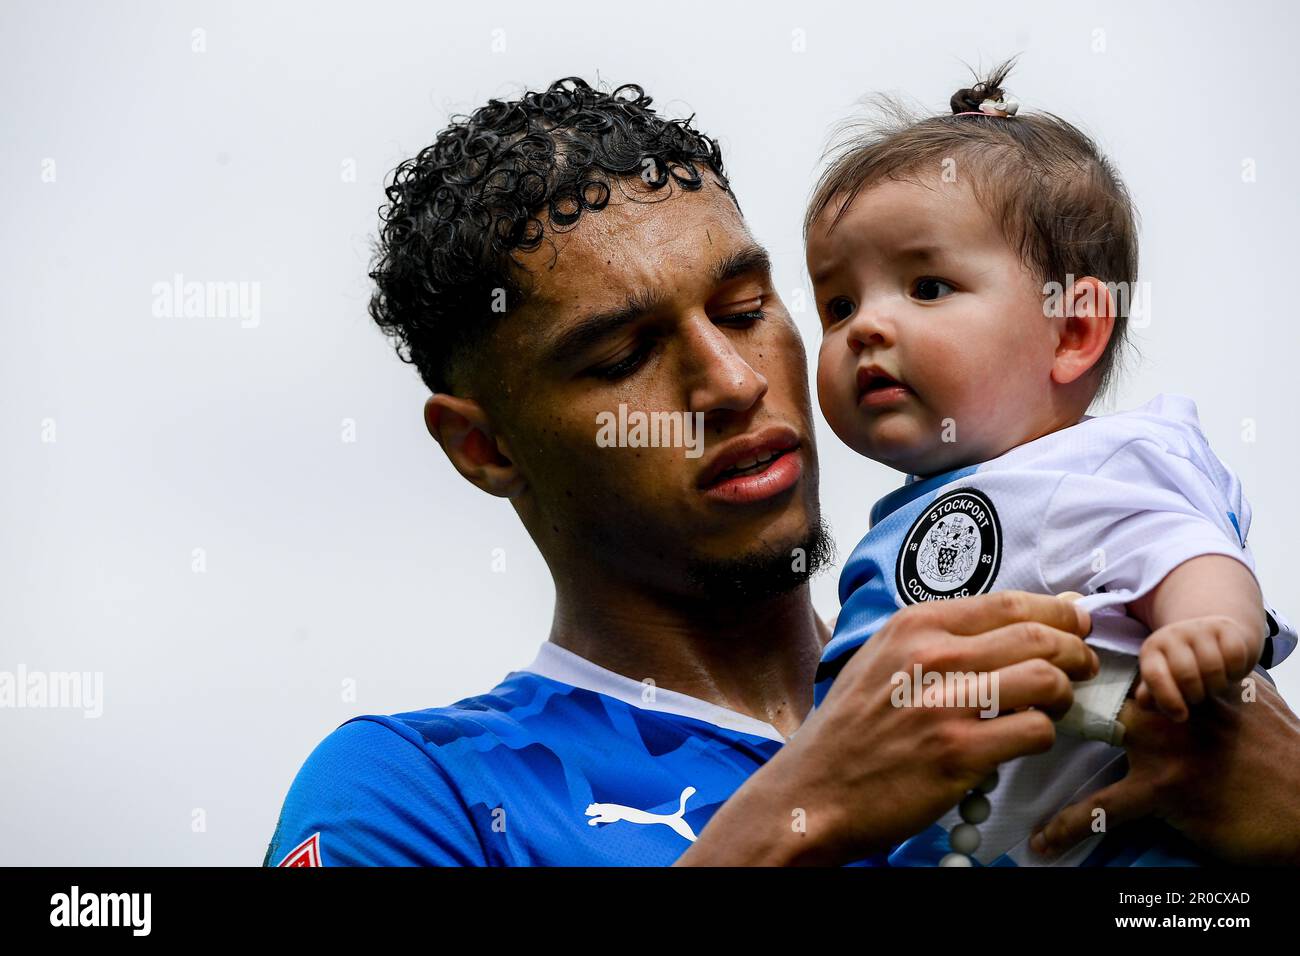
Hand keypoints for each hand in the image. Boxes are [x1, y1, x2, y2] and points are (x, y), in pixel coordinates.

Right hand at [677, 591, 1097, 865]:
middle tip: (1083, 666)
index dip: (1057, 610)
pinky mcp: (957, 752)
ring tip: (1058, 706)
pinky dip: (1044, 735)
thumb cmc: (852, 728)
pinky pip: (1034, 730)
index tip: (1077, 621)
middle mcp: (929, 656)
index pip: (1008, 602)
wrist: (814, 790)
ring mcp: (944, 704)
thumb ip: (943, 639)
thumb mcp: (883, 659)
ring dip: (1065, 694)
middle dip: (1075, 650)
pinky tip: (1029, 739)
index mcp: (914, 626)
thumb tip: (1020, 617)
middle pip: (1037, 636)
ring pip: (1046, 679)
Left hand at [1031, 674, 1299, 864]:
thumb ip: (1213, 680)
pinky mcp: (1167, 790)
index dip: (1085, 657)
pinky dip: (1069, 827)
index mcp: (1190, 681)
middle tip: (1012, 689)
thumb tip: (1187, 670)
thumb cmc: (1282, 754)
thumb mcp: (1253, 699)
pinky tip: (1042, 842)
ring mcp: (1168, 746)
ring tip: (1005, 749)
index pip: (1129, 659)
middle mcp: (1174, 705)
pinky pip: (1106, 807)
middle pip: (1103, 681)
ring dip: (1054, 737)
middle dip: (1059, 682)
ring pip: (1097, 731)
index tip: (1044, 654)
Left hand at [1136, 615, 1256, 721]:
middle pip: (1186, 676)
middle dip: (1196, 695)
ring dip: (1217, 686)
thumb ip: (1152, 695)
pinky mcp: (1224, 626)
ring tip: (1214, 686)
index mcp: (1151, 650)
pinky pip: (1234, 657)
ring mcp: (1198, 628)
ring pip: (1212, 668)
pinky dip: (1236, 672)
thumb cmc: (1185, 668)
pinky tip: (1230, 673)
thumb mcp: (1165, 679)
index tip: (1181, 716)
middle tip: (1200, 697)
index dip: (1167, 701)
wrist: (1212, 638)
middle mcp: (1171, 634)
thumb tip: (1147, 703)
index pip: (1154, 676)